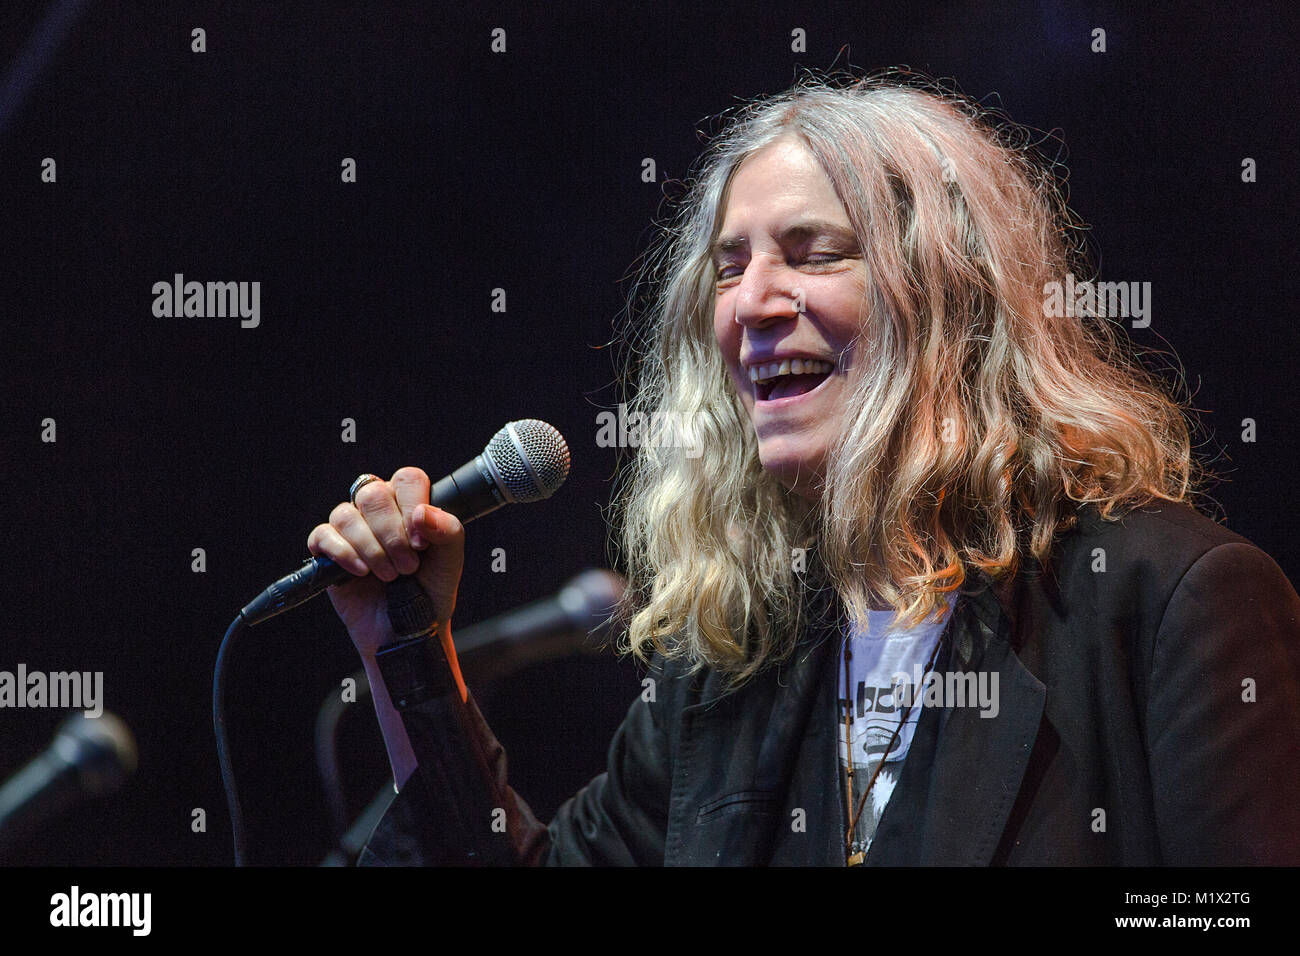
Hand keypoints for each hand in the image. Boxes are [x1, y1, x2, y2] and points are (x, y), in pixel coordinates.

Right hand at [307, 467, 464, 658]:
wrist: (408, 630)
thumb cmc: (430, 591)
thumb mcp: (451, 561)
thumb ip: (448, 531)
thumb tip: (423, 512)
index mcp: (409, 503)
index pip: (407, 479)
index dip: (413, 506)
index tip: (423, 542)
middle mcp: (378, 510)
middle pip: (373, 494)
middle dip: (392, 535)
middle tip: (407, 566)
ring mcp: (351, 529)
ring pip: (346, 514)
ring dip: (371, 548)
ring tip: (389, 575)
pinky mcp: (327, 550)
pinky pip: (323, 535)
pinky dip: (343, 553)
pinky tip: (361, 571)